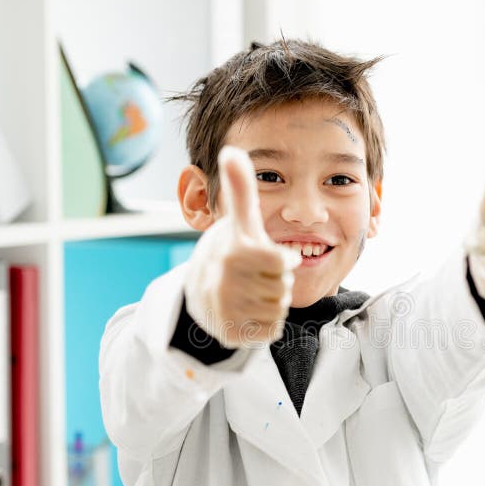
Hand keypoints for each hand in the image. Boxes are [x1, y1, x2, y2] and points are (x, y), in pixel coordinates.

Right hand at [184, 146, 300, 348]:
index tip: (270, 256)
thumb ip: (241, 189)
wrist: (201, 293)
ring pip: (279, 309)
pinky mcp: (233, 335)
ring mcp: (228, 311)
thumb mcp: (238, 222)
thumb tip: (232, 150)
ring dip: (273, 301)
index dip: (281, 259)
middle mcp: (226, 283)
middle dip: (277, 281)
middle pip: (283, 286)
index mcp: (233, 253)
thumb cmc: (231, 252)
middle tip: (258, 275)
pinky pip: (272, 329)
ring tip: (253, 292)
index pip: (282, 261)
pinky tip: (251, 311)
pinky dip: (267, 322)